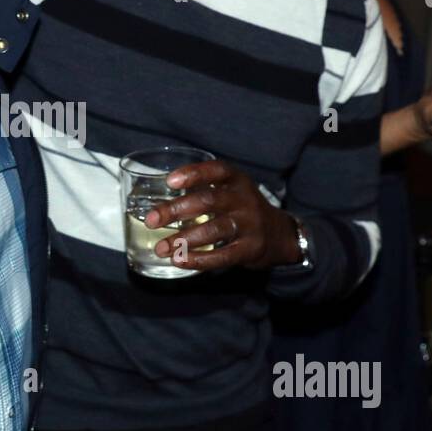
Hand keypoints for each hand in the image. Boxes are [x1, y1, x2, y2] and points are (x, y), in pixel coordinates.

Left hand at [143, 159, 300, 271]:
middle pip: (207, 201)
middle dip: (175, 210)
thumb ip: (203, 191)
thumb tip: (158, 204)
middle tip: (150, 220)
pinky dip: (198, 259)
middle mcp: (244, 199)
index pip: (217, 170)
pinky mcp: (251, 248)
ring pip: (213, 230)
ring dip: (183, 239)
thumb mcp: (231, 191)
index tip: (169, 181)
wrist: (281, 235)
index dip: (193, 174)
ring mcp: (250, 224)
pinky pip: (222, 255)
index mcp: (237, 180)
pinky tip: (179, 260)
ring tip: (160, 247)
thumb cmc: (243, 210)